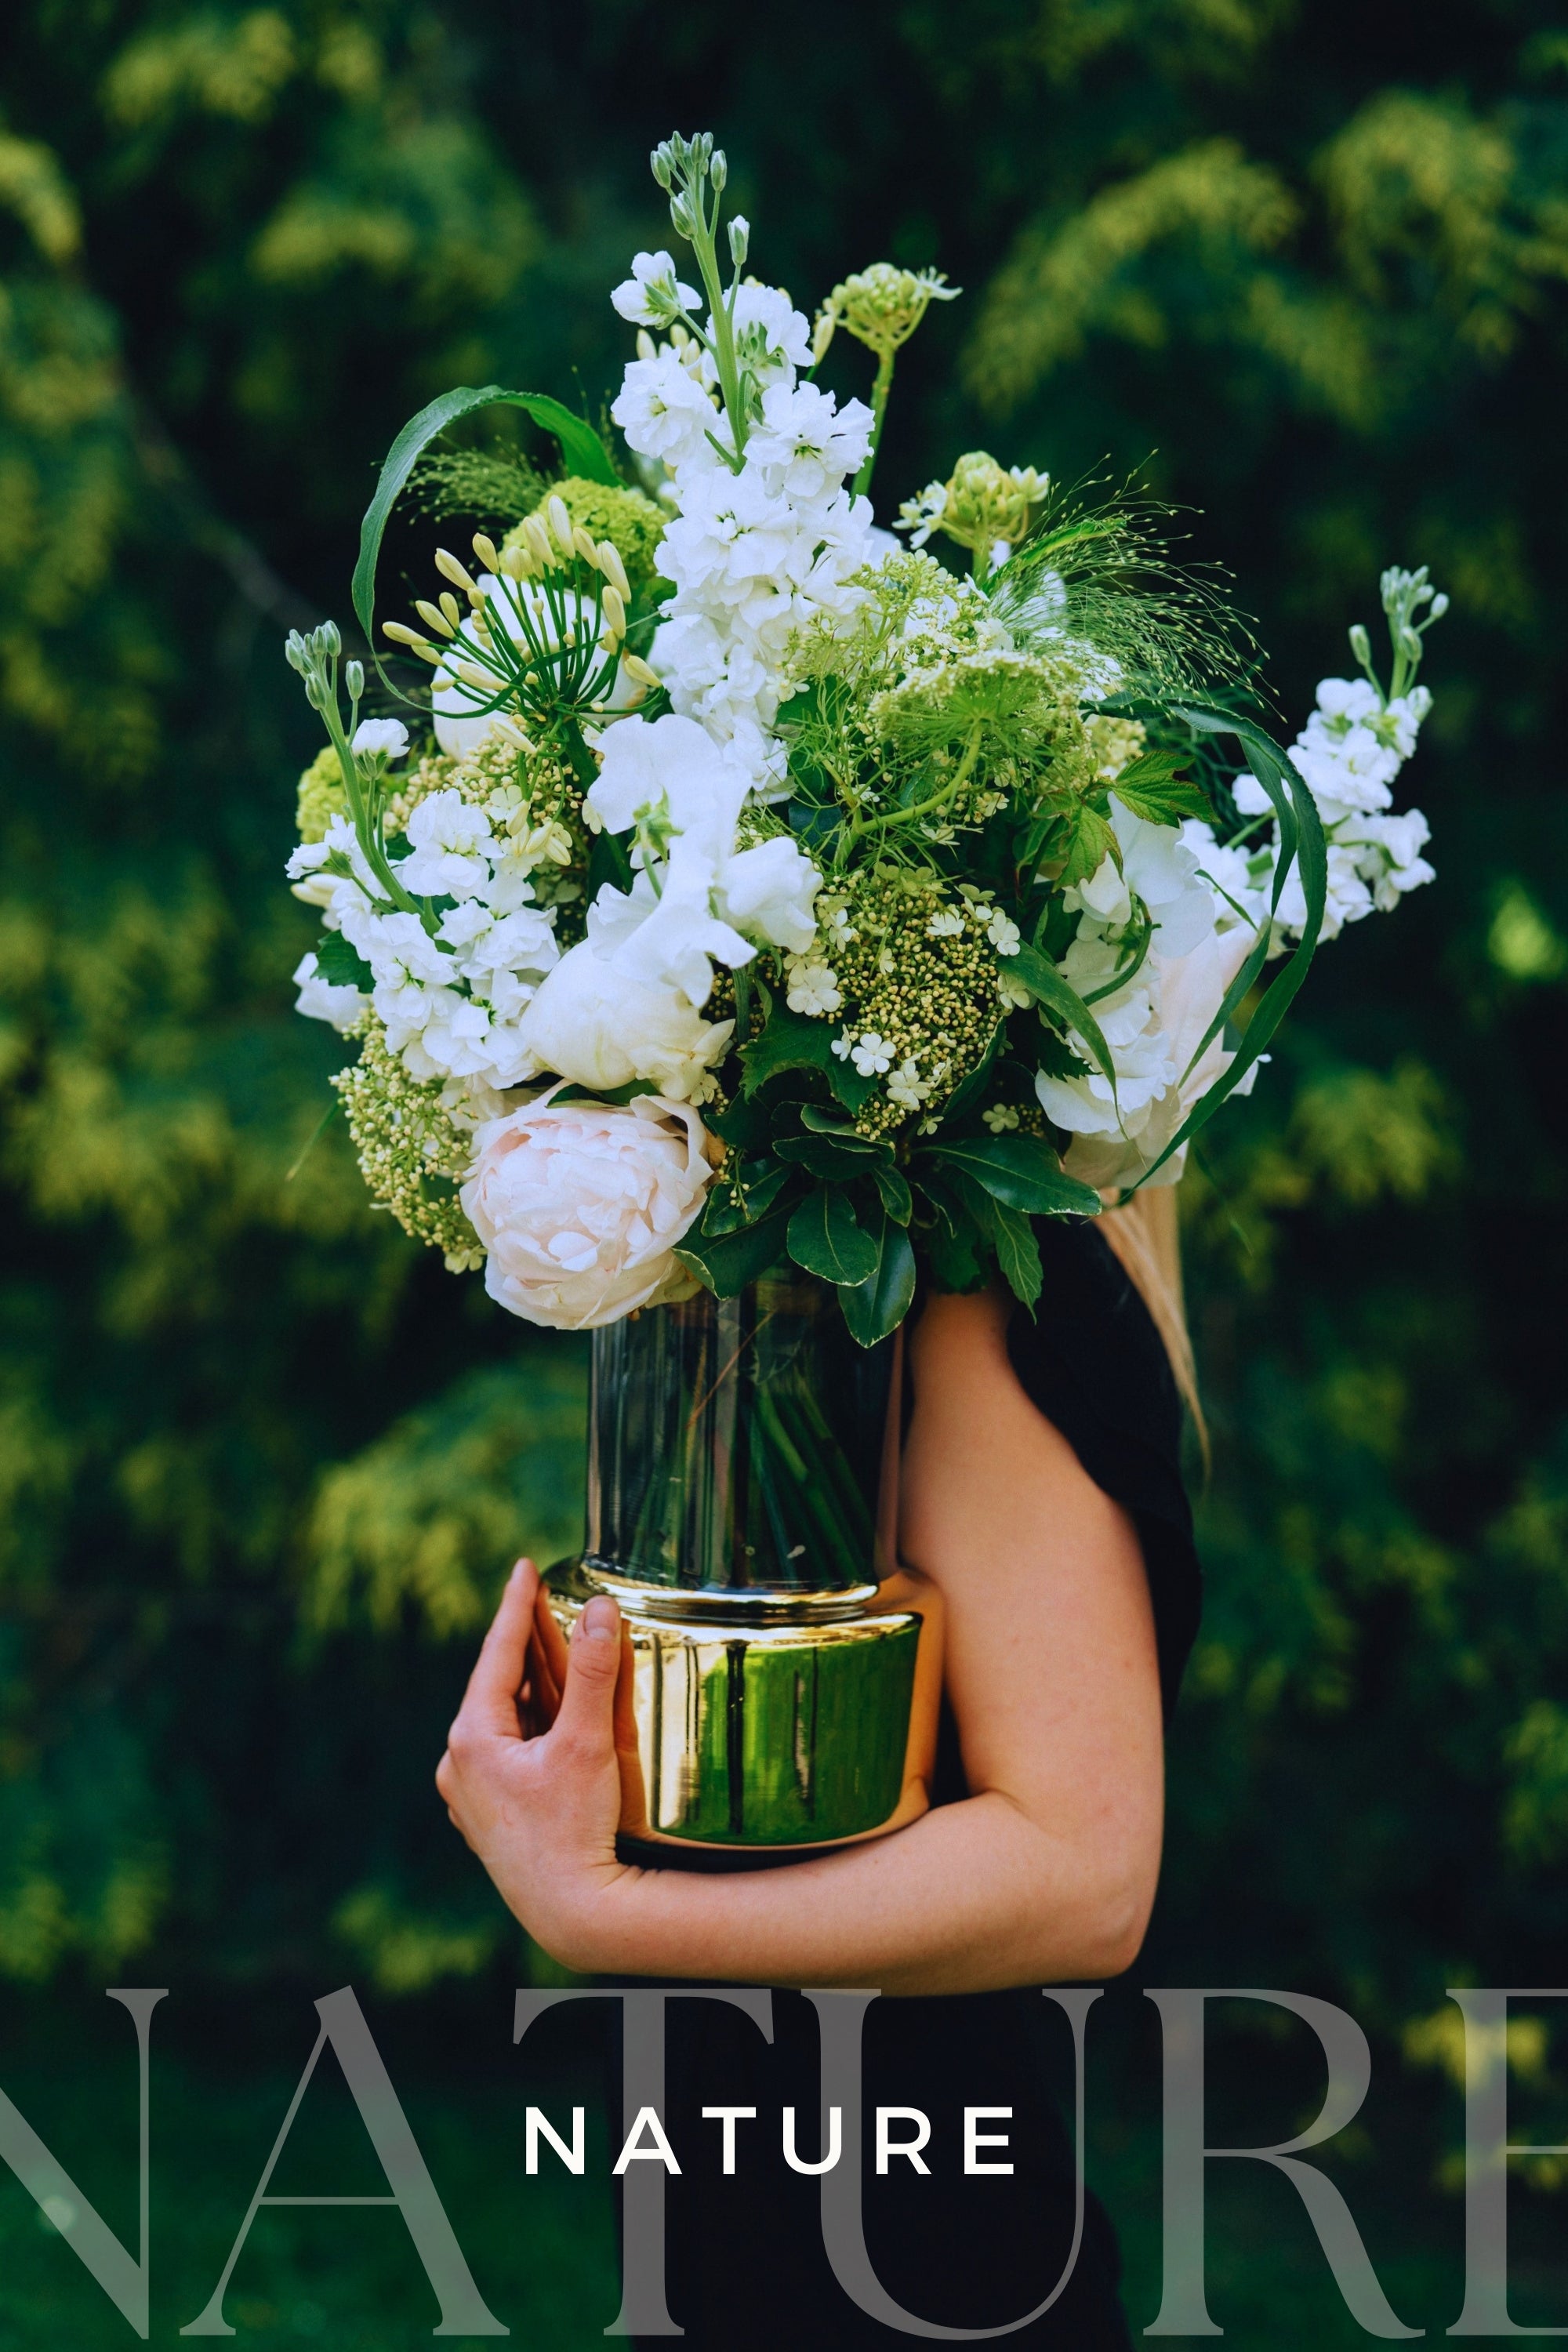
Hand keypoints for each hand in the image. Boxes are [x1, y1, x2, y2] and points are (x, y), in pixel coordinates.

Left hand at [435, 1560, 639, 1962]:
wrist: (573, 1913)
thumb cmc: (575, 1830)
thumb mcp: (586, 1744)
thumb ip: (592, 1673)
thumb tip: (600, 1608)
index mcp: (472, 1739)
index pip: (497, 1653)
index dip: (515, 1606)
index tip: (523, 1566)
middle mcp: (459, 1765)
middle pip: (496, 1688)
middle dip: (523, 1647)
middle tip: (543, 1604)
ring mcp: (470, 1797)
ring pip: (500, 1723)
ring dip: (528, 1691)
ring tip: (550, 1657)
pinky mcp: (488, 1821)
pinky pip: (505, 1756)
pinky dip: (528, 1730)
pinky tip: (547, 1727)